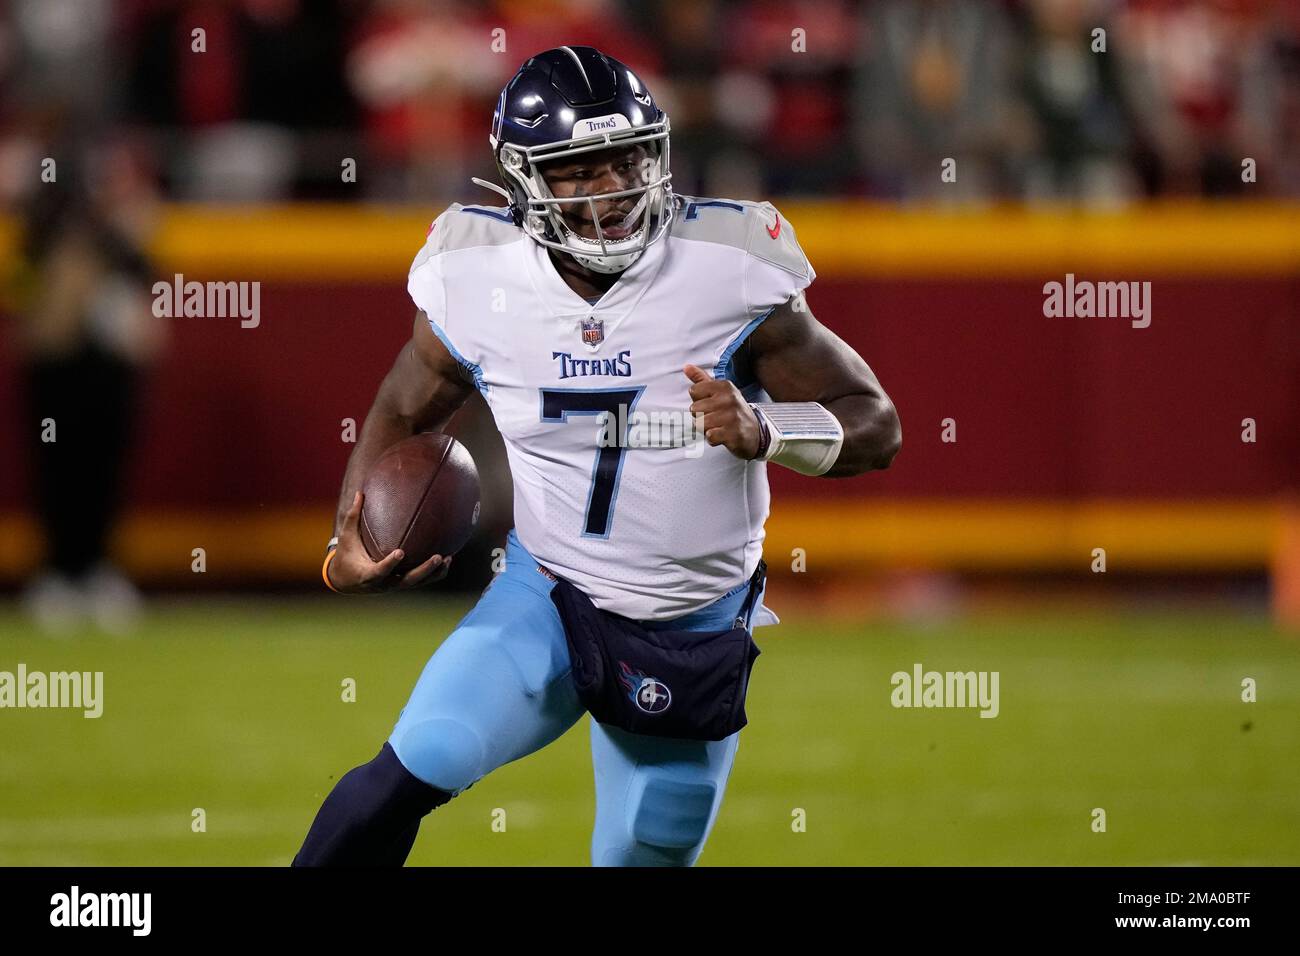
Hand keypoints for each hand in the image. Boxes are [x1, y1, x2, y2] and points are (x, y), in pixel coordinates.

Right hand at [325, 491, 452, 593]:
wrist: (346, 581)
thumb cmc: (346, 555)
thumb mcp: (347, 537)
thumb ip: (353, 516)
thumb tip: (360, 493)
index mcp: (367, 574)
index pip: (380, 571)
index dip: (390, 563)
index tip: (400, 552)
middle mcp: (384, 583)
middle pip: (407, 580)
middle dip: (424, 570)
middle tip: (438, 556)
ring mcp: (394, 585)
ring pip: (417, 582)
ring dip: (433, 572)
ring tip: (448, 559)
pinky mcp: (401, 584)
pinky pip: (420, 581)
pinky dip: (434, 573)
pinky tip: (447, 561)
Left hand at [684, 364, 761, 460]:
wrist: (756, 432)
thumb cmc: (732, 411)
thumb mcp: (720, 392)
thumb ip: (702, 379)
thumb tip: (686, 367)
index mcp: (725, 386)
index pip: (694, 391)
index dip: (699, 401)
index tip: (712, 405)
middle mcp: (729, 398)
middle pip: (694, 409)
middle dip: (701, 417)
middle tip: (716, 418)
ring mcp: (733, 416)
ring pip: (700, 423)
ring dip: (706, 429)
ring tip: (719, 427)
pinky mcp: (734, 433)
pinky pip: (710, 436)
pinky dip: (713, 439)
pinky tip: (723, 435)